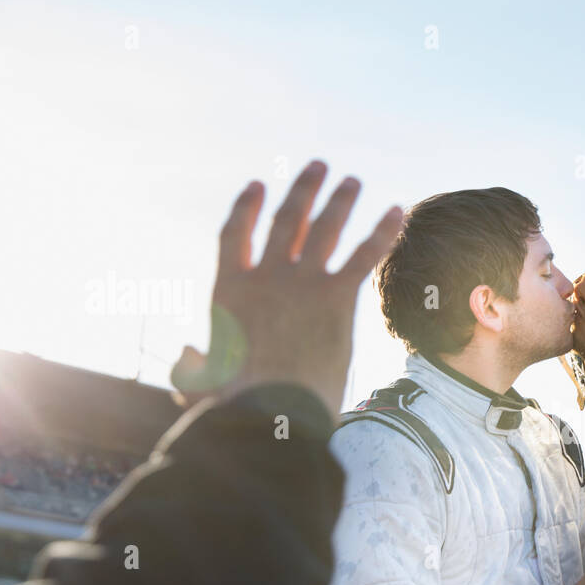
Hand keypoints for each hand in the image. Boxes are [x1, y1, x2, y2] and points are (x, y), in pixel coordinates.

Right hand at [171, 160, 404, 415]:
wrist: (271, 417)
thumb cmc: (233, 408)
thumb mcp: (198, 386)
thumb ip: (189, 367)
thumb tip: (187, 352)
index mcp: (228, 291)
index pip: (234, 234)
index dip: (246, 207)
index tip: (257, 187)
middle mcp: (265, 277)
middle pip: (286, 220)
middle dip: (303, 190)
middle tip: (318, 168)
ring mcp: (301, 283)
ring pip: (325, 228)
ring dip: (340, 200)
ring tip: (351, 180)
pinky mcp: (336, 298)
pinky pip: (363, 254)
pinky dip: (381, 231)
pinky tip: (397, 211)